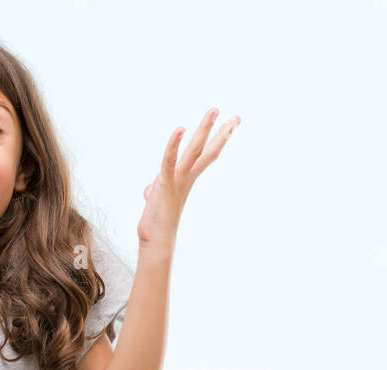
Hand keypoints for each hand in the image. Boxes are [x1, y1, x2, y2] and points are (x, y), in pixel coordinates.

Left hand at [137, 108, 240, 251]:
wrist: (156, 241)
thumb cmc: (156, 223)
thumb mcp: (156, 200)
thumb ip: (155, 190)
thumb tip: (150, 190)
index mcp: (186, 179)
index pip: (205, 155)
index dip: (218, 140)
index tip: (231, 126)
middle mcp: (186, 177)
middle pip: (207, 150)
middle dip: (222, 133)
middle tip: (236, 117)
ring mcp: (178, 180)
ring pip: (194, 150)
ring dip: (205, 129)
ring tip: (214, 110)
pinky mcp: (165, 183)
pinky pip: (170, 160)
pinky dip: (174, 144)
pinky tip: (180, 129)